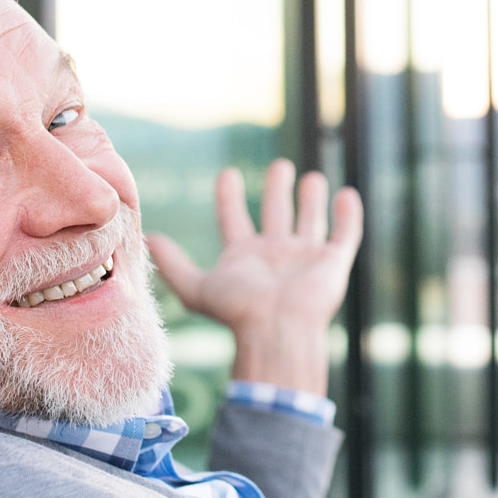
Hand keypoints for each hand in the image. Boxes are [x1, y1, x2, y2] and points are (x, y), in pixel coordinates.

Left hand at [147, 160, 361, 394]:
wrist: (278, 330)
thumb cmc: (238, 312)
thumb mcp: (197, 288)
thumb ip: (174, 265)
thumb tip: (148, 239)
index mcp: (245, 257)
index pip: (234, 219)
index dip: (229, 198)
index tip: (227, 174)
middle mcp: (275, 255)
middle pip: (276, 216)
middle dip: (277, 191)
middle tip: (279, 167)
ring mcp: (305, 259)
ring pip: (310, 221)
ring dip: (311, 200)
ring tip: (311, 177)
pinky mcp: (333, 263)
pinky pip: (344, 235)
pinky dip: (348, 216)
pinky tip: (347, 195)